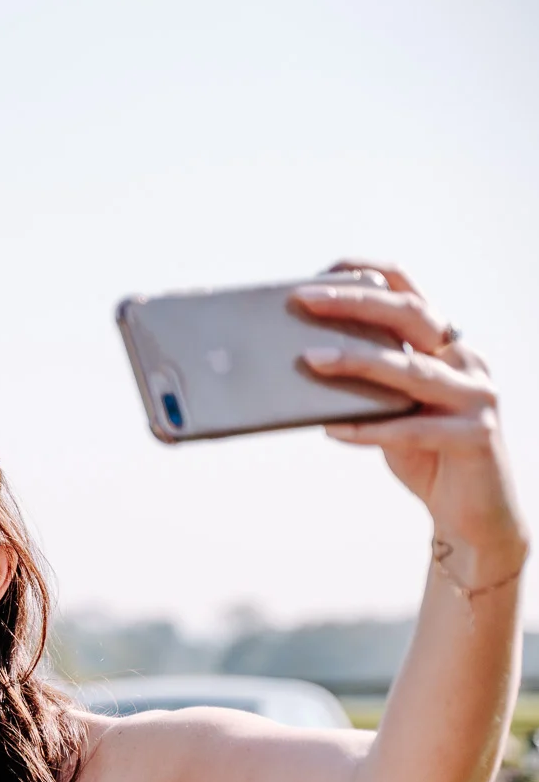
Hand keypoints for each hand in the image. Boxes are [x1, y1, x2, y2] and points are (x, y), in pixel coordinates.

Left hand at [292, 260, 528, 583]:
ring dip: (356, 362)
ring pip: (411, 370)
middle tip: (303, 298)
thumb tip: (303, 363)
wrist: (474, 514)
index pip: (411, 294)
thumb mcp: (392, 410)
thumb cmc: (426, 455)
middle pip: (411, 316)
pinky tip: (332, 429)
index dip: (370, 275)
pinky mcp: (477, 438)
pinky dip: (370, 429)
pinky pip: (414, 430)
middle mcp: (467, 362)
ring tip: (308, 358)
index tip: (325, 268)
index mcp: (446, 347)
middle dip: (354, 303)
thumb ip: (366, 385)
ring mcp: (478, 398)